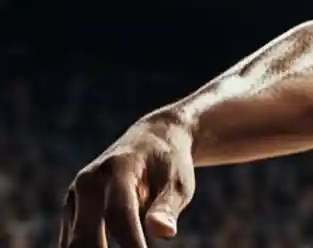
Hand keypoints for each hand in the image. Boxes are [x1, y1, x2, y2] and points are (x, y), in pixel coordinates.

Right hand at [59, 118, 195, 247]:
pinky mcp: (70, 215)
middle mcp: (87, 184)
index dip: (131, 246)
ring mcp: (74, 200)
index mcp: (117, 169)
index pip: (119, 216)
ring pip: (72, 246)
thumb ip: (168, 207)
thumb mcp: (178, 181)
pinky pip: (72, 245)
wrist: (151, 140)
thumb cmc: (170, 165)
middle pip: (84, 238)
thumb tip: (164, 234)